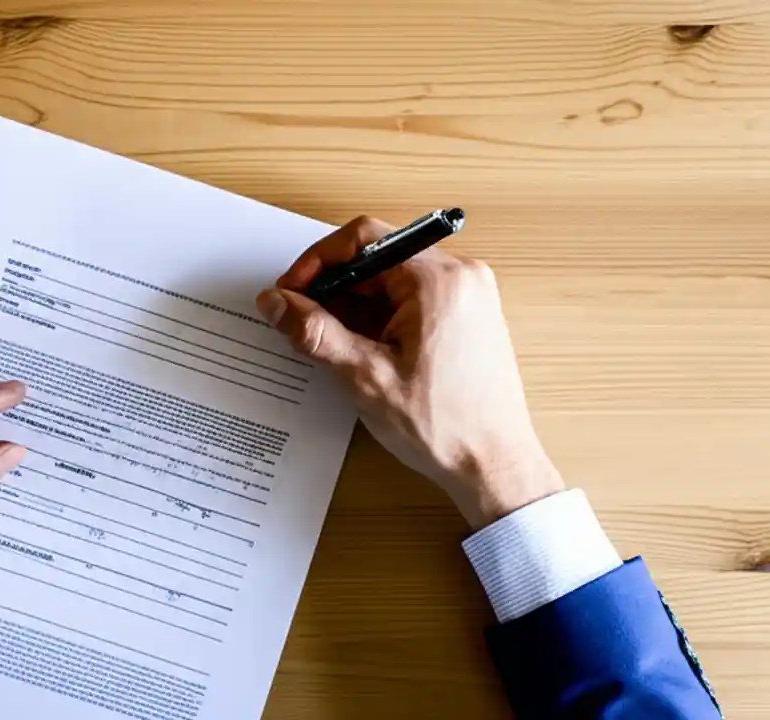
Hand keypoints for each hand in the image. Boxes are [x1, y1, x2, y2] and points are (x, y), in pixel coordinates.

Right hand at [256, 216, 562, 529]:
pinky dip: (380, 317)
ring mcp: (468, 295)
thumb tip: (275, 302)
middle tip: (302, 324)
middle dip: (333, 288)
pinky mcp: (467, 316)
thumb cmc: (444, 427)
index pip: (363, 239)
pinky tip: (362, 352)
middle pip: (377, 257)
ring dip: (355, 306)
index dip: (316, 262)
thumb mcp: (364, 378)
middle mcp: (460, 276)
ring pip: (392, 280)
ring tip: (333, 348)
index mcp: (438, 281)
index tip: (290, 292)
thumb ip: (314, 333)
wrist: (494, 466)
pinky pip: (412, 299)